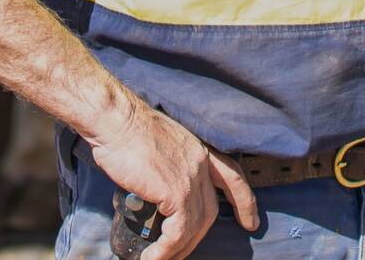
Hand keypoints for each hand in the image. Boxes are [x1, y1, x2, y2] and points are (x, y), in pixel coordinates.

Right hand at [85, 101, 259, 259]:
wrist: (115, 119)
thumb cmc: (125, 128)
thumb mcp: (158, 143)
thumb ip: (167, 164)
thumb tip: (156, 188)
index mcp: (197, 148)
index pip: (231, 176)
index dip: (243, 200)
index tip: (250, 220)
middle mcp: (200, 162)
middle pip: (210, 210)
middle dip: (199, 237)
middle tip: (183, 253)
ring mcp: (190, 178)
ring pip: (195, 227)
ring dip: (178, 250)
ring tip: (160, 259)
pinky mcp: (175, 192)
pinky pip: (178, 233)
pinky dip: (166, 250)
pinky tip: (153, 256)